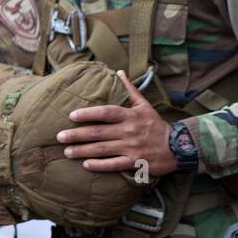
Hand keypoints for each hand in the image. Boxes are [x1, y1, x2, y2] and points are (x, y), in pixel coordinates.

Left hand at [58, 71, 175, 177]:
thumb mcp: (145, 106)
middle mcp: (129, 131)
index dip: (88, 114)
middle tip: (60, 137)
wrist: (177, 147)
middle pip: (98, 132)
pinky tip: (85, 164)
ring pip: (102, 149)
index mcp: (131, 116)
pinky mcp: (134, 162)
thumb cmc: (157, 126)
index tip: (72, 115)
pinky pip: (113, 164)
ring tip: (67, 151)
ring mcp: (131, 147)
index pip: (106, 112)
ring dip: (82, 150)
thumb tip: (119, 72)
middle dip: (77, 135)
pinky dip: (99, 165)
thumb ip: (131, 90)